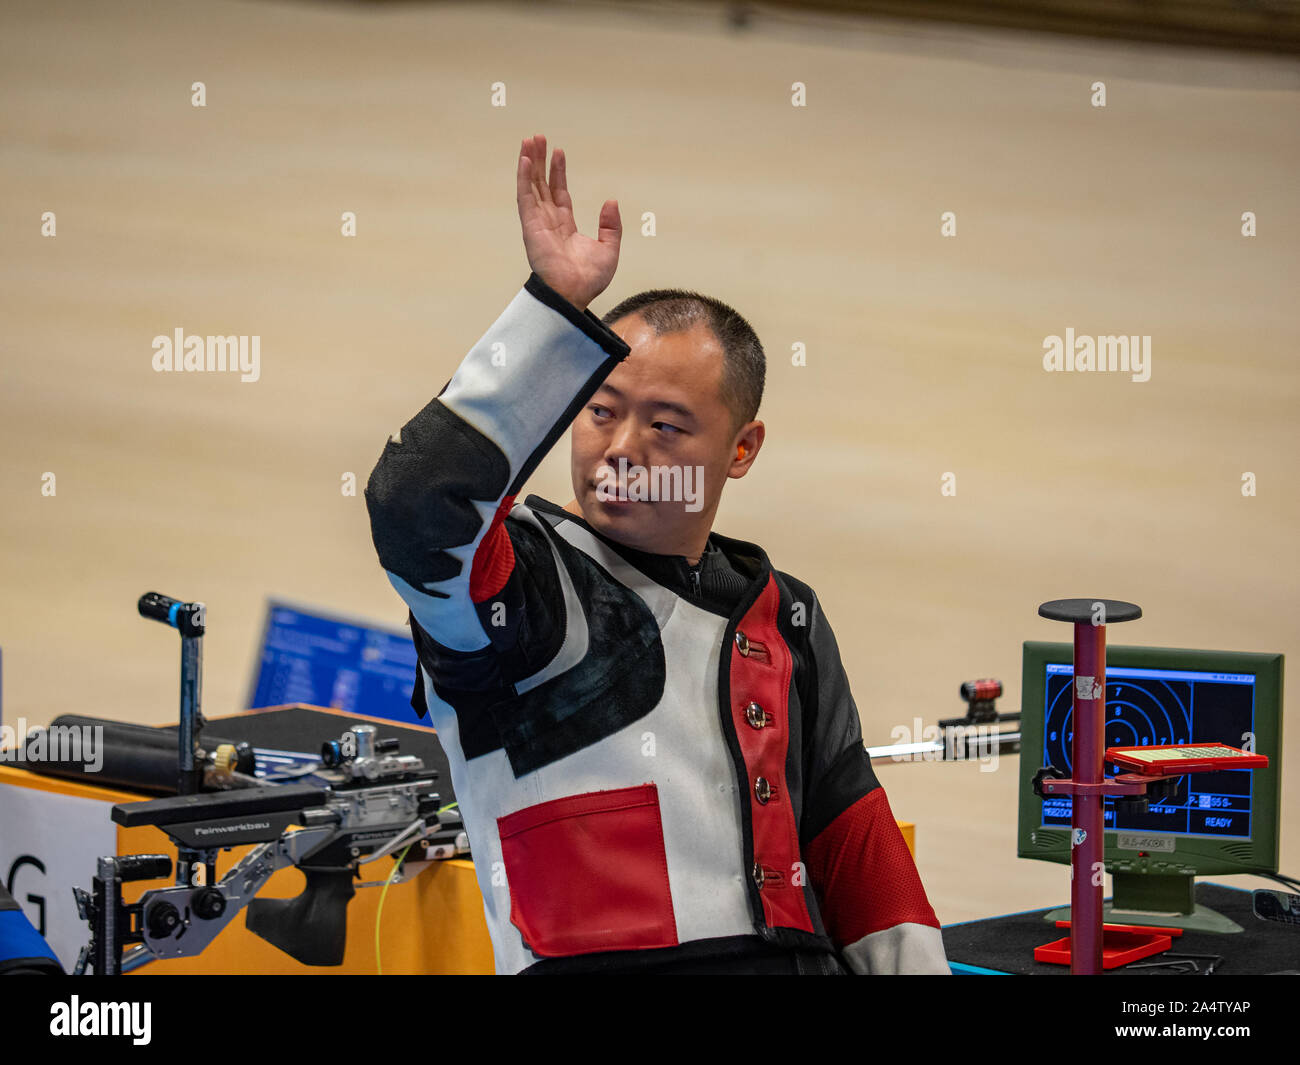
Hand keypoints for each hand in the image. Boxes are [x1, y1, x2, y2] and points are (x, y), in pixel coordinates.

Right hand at [516, 134, 620, 311]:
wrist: (574, 294)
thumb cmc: (589, 280)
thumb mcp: (609, 249)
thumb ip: (611, 225)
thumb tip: (611, 201)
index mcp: (565, 226)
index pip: (559, 193)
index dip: (558, 172)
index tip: (559, 152)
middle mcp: (549, 222)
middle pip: (542, 184)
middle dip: (540, 160)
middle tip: (537, 137)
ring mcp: (537, 223)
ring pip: (531, 186)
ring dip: (529, 163)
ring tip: (529, 140)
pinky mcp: (530, 226)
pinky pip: (525, 197)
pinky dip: (524, 178)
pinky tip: (526, 159)